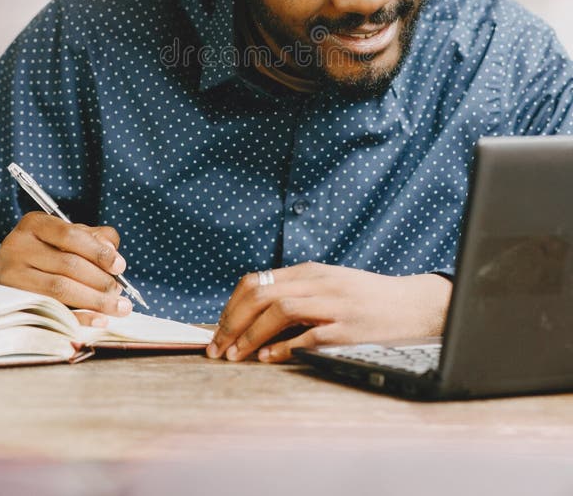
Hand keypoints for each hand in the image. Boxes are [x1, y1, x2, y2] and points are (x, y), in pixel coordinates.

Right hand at [0, 212, 131, 316]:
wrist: (1, 273)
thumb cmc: (44, 251)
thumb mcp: (65, 236)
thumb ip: (93, 237)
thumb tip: (112, 250)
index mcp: (35, 224)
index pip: (70, 236)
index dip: (98, 252)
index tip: (120, 266)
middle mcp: (18, 246)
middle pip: (68, 265)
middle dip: (100, 280)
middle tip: (119, 293)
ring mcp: (12, 274)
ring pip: (60, 288)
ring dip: (94, 300)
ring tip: (117, 307)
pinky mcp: (13, 300)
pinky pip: (52, 310)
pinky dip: (79, 317)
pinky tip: (99, 320)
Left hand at [206, 262, 451, 362]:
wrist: (415, 305)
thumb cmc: (367, 299)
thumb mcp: (329, 286)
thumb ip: (296, 294)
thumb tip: (253, 318)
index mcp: (310, 272)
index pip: (255, 282)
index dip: (230, 308)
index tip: (218, 331)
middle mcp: (319, 283)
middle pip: (260, 295)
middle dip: (231, 323)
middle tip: (217, 349)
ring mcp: (334, 304)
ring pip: (279, 310)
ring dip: (250, 335)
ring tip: (236, 356)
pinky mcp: (349, 328)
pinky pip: (308, 336)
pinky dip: (284, 348)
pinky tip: (269, 358)